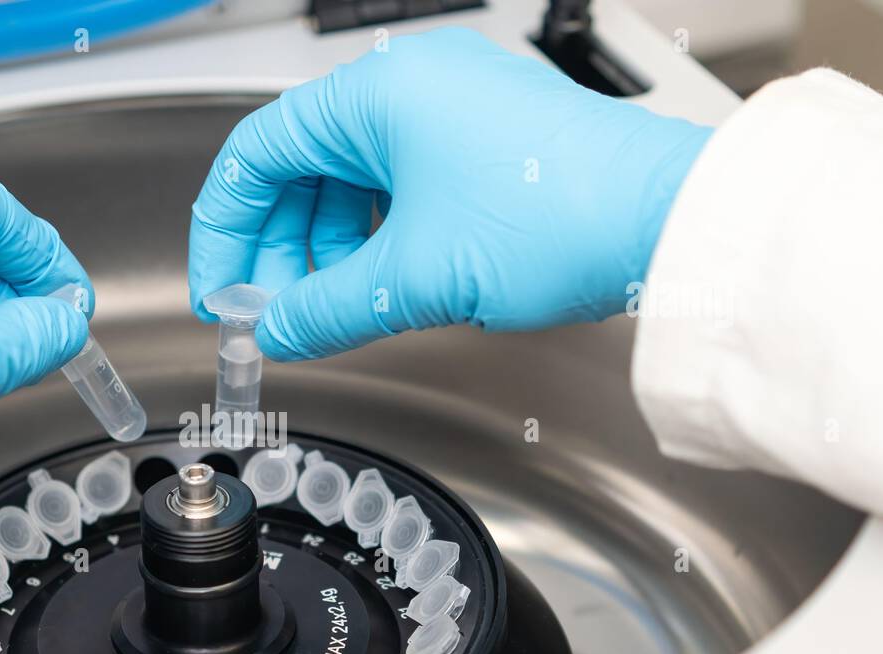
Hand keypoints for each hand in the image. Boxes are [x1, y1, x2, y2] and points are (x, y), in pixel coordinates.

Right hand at [188, 27, 711, 359]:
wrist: (667, 224)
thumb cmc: (560, 217)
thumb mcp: (412, 278)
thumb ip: (322, 310)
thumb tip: (275, 329)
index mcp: (378, 93)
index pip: (257, 155)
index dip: (225, 229)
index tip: (221, 289)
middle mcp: (410, 89)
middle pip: (301, 170)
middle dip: (279, 250)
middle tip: (273, 314)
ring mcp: (449, 113)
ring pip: (349, 185)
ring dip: (326, 253)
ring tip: (326, 311)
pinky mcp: (480, 146)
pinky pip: (397, 191)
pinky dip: (373, 242)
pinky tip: (372, 288)